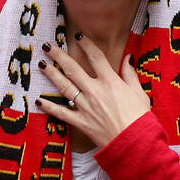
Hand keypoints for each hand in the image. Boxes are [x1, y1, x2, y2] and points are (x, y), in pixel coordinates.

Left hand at [34, 34, 150, 150]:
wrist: (135, 143)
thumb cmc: (140, 119)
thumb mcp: (139, 93)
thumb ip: (130, 74)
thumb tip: (128, 58)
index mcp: (110, 82)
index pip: (96, 57)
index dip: (86, 45)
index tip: (78, 36)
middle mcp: (95, 91)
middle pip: (73, 69)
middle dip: (59, 56)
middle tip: (47, 46)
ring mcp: (85, 106)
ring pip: (64, 86)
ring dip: (51, 74)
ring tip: (41, 65)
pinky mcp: (80, 122)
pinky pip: (61, 113)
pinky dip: (50, 107)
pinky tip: (39, 101)